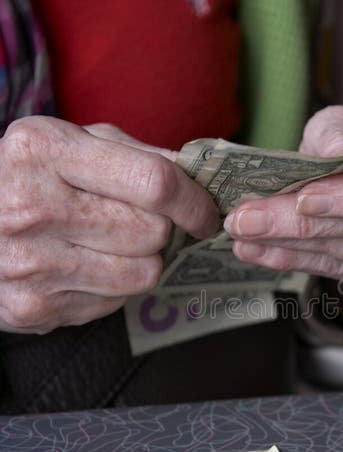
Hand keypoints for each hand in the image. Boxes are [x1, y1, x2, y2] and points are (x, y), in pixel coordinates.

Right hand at [0, 117, 218, 332]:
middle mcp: (30, 206)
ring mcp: (29, 262)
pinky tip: (82, 267)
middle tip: (139, 222)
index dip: (192, 201)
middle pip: (152, 231)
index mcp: (43, 150)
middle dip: (160, 229)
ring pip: (142, 274)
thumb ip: (138, 155)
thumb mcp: (73, 144)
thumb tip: (204, 176)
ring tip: (108, 244)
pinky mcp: (32, 307)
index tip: (204, 212)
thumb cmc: (31, 179)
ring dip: (140, 261)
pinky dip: (111, 287)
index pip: (152, 182)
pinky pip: (114, 303)